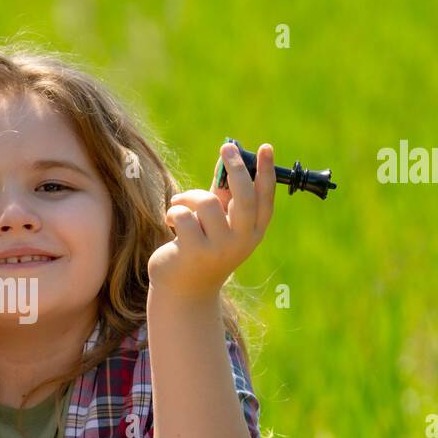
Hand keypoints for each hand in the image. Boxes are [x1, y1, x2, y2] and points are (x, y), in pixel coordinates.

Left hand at [147, 142, 275, 298]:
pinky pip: (182, 215)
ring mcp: (219, 248)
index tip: (266, 148)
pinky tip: (171, 224)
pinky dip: (173, 212)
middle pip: (243, 196)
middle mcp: (241, 241)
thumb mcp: (217, 222)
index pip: (264, 199)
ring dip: (188, 197)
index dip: (266, 173)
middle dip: (236, 167)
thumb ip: (224, 194)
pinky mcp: (194, 252)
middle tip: (227, 146)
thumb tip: (227, 158)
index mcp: (252, 233)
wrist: (183, 290)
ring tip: (179, 205)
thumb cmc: (200, 247)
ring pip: (206, 202)